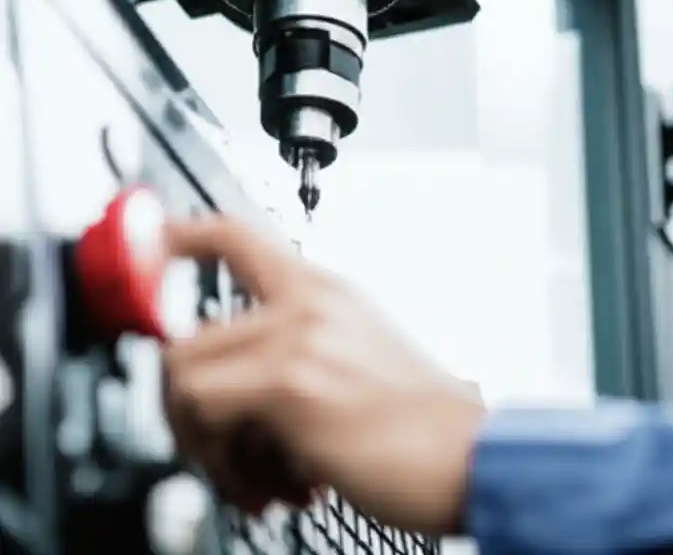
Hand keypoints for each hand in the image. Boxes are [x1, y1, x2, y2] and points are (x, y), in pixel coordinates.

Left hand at [161, 216, 485, 533]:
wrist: (468, 456)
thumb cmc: (423, 427)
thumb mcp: (360, 364)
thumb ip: (298, 358)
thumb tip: (234, 401)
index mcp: (327, 294)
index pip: (240, 237)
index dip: (183, 236)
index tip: (153, 245)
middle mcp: (309, 305)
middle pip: (184, 339)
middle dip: (186, 416)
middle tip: (223, 456)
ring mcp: (298, 338)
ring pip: (182, 378)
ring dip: (206, 446)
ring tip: (257, 477)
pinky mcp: (290, 384)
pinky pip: (203, 415)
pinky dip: (225, 465)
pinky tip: (273, 486)